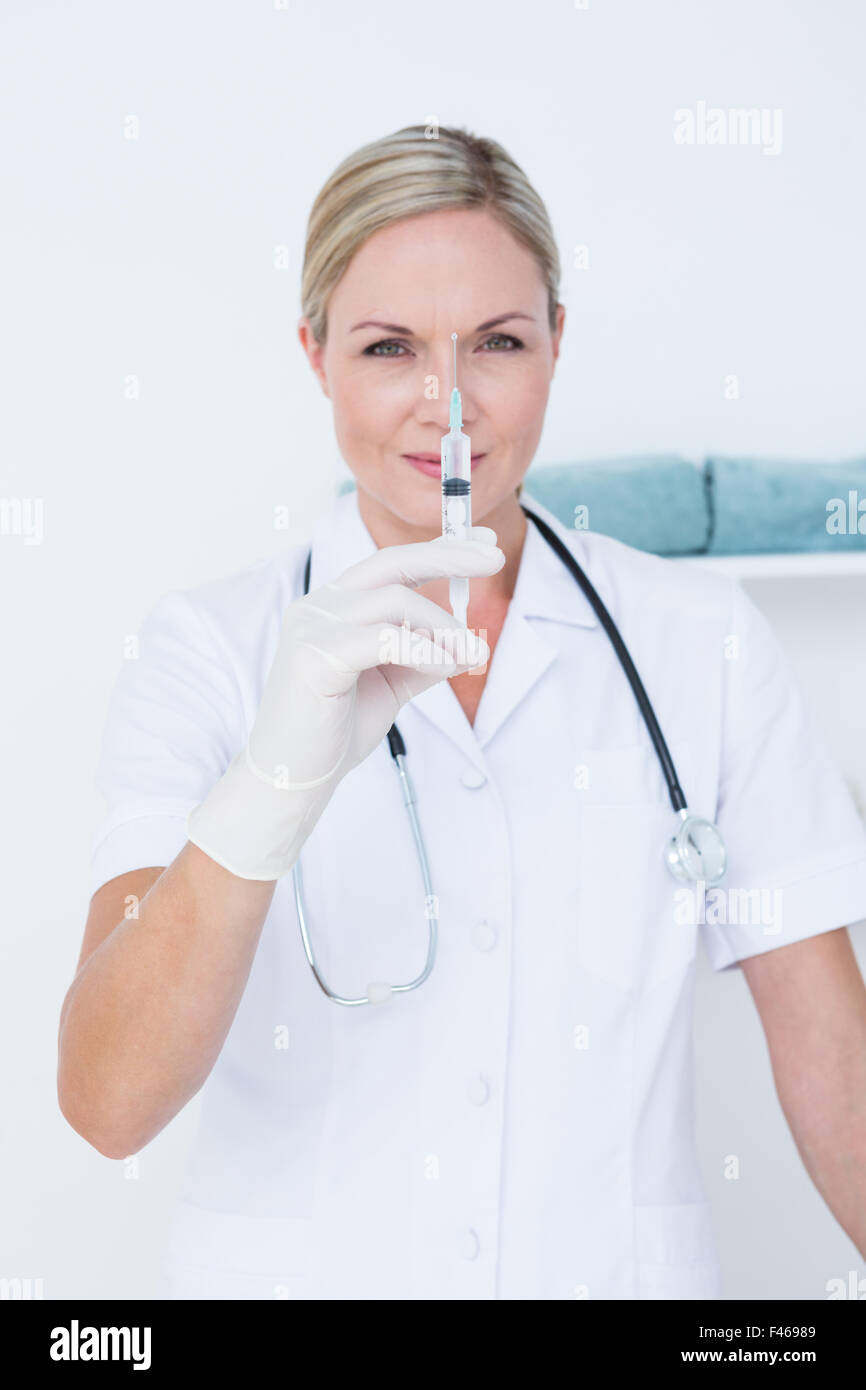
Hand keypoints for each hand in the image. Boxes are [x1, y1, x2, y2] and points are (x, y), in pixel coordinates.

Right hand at [186, 526, 503, 878]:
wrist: (292, 778)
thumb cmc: (334, 731)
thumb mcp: (391, 685)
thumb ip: (423, 658)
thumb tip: (469, 643)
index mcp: (334, 606)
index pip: (391, 564)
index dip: (440, 547)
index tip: (485, 540)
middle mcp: (319, 605)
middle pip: (393, 563)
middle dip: (450, 555)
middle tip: (496, 558)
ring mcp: (312, 626)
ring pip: (398, 602)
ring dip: (446, 628)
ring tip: (471, 656)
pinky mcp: (315, 655)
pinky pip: (386, 639)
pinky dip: (425, 650)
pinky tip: (445, 667)